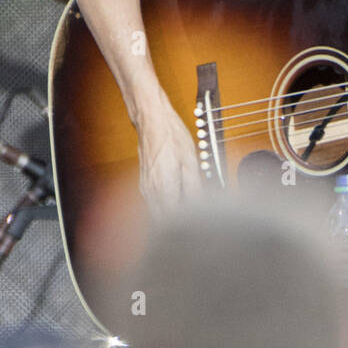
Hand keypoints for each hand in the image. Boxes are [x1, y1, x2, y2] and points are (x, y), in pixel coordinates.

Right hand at [132, 94, 204, 217]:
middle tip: (198, 222)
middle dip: (180, 226)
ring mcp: (145, 191)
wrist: (151, 120)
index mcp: (164, 189)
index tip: (201, 225)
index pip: (174, 222)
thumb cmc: (171, 136)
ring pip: (158, 216)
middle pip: (164, 224)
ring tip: (191, 212)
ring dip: (172, 218)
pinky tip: (180, 202)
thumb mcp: (190, 163)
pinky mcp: (145, 186)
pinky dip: (166, 209)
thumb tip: (202, 207)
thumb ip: (194, 190)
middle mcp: (151, 194)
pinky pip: (154, 206)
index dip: (188, 227)